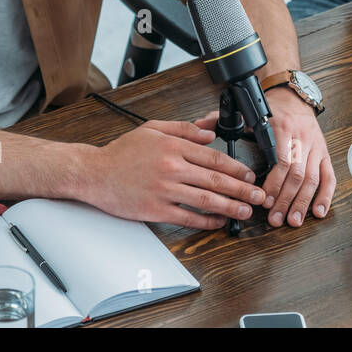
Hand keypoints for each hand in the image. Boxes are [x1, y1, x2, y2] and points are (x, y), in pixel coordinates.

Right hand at [78, 119, 265, 230]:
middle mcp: (171, 167)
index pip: (214, 158)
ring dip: (230, 207)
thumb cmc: (122, 152)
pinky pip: (187, 217)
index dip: (236, 168)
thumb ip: (183, 129)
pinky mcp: (155, 210)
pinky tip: (218, 222)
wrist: (94, 173)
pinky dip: (206, 221)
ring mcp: (164, 190)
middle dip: (242, 189)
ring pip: (205, 200)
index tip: (249, 175)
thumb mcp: (153, 129)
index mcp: (173, 147)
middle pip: (215, 180)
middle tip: (257, 196)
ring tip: (245, 211)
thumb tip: (209, 133)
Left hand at [195, 86, 335, 227]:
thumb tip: (199, 126)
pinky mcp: (324, 153)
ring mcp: (315, 147)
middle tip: (276, 219)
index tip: (264, 200)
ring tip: (293, 220)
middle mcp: (301, 138)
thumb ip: (221, 119)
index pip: (280, 159)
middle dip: (285, 199)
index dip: (274, 182)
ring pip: (312, 178)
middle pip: (296, 173)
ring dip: (302, 202)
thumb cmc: (272, 108)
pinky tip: (318, 211)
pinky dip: (325, 195)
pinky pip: (329, 176)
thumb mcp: (247, 111)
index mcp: (281, 128)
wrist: (295, 96)